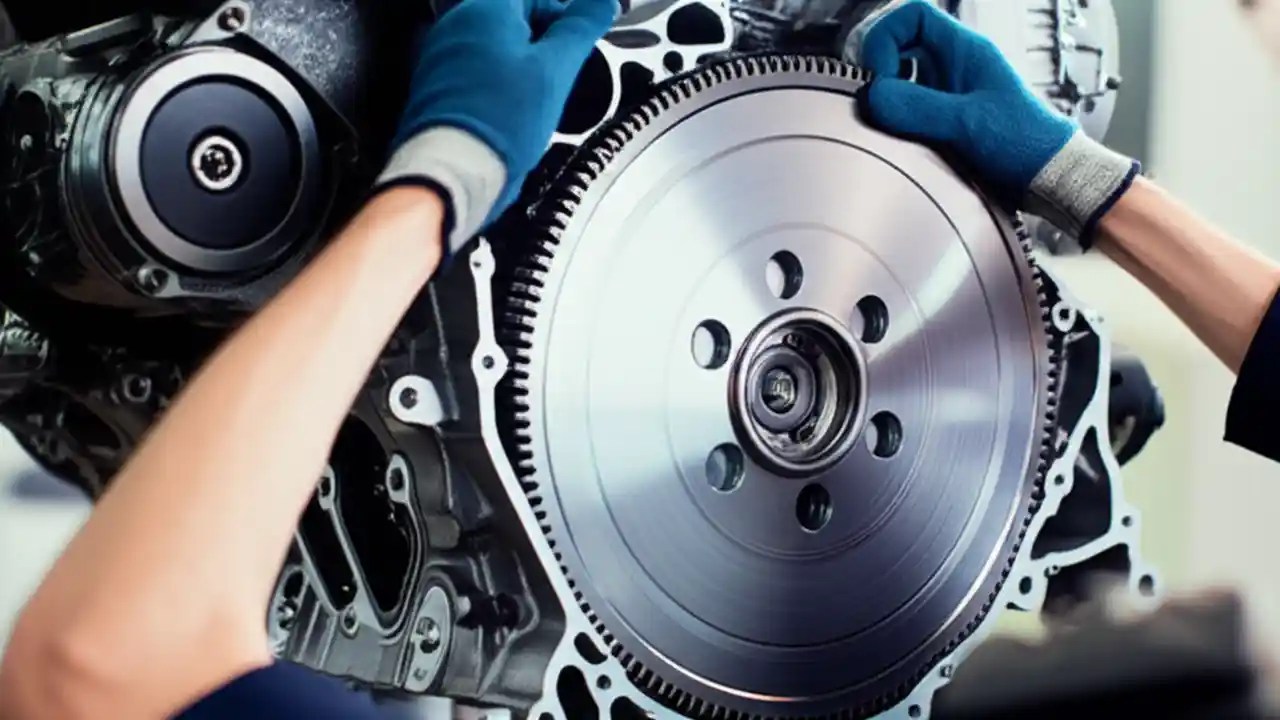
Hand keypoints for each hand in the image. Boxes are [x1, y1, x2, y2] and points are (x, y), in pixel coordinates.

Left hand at [378, 0, 617, 255]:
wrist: (454, 170)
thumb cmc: (497, 124)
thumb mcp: (556, 69)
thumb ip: (581, 28)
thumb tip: (602, 3)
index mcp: (485, 10)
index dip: (566, 17)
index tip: (581, 39)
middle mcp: (456, 27)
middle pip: (515, 22)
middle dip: (543, 46)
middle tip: (560, 75)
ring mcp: (441, 58)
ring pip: (496, 51)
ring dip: (522, 70)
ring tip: (535, 101)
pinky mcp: (437, 90)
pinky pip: (477, 77)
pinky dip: (498, 90)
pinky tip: (510, 115)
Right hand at [850, 0, 1138, 246]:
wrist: (1046, 175)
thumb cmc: (1025, 142)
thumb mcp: (967, 122)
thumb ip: (919, 107)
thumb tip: (876, 96)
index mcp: (964, 50)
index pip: (911, 15)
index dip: (886, 38)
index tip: (881, 76)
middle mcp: (953, 65)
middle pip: (899, 46)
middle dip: (880, 70)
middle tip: (877, 100)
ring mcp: (947, 91)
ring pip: (901, 79)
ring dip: (889, 98)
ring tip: (890, 121)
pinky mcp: (943, 118)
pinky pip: (909, 108)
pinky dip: (897, 119)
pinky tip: (902, 137)